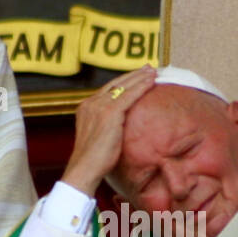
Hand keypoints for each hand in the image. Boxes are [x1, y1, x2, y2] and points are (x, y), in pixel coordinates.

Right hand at [61, 65, 157, 194]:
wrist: (85, 168)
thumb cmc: (93, 161)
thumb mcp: (98, 137)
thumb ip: (106, 126)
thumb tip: (120, 128)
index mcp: (86, 107)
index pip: (107, 89)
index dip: (123, 81)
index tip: (136, 76)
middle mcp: (91, 103)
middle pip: (115, 83)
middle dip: (133, 75)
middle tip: (148, 68)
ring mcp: (99, 106)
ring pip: (124, 86)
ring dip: (140, 77)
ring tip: (153, 71)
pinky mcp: (109, 112)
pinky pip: (129, 95)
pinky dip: (142, 86)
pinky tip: (152, 82)